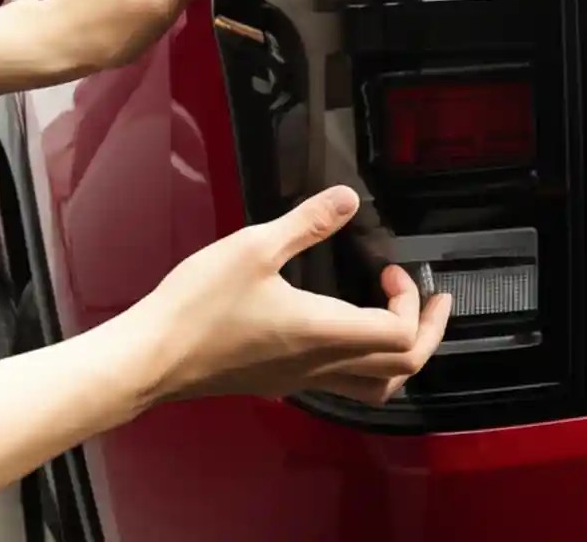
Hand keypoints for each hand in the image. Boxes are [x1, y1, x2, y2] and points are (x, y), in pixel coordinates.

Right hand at [113, 186, 452, 405]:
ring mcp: (303, 380)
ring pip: (377, 389)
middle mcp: (321, 365)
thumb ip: (307, 222)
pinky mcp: (283, 383)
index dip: (412, 303)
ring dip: (402, 358)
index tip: (390, 271)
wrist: (151, 358)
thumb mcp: (254, 248)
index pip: (402, 336)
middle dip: (429, 333)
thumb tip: (347, 199)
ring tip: (404, 325)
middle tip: (434, 303)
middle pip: (403, 368)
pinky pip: (345, 387)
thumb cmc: (197, 308)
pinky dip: (367, 366)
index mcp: (325, 334)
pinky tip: (348, 336)